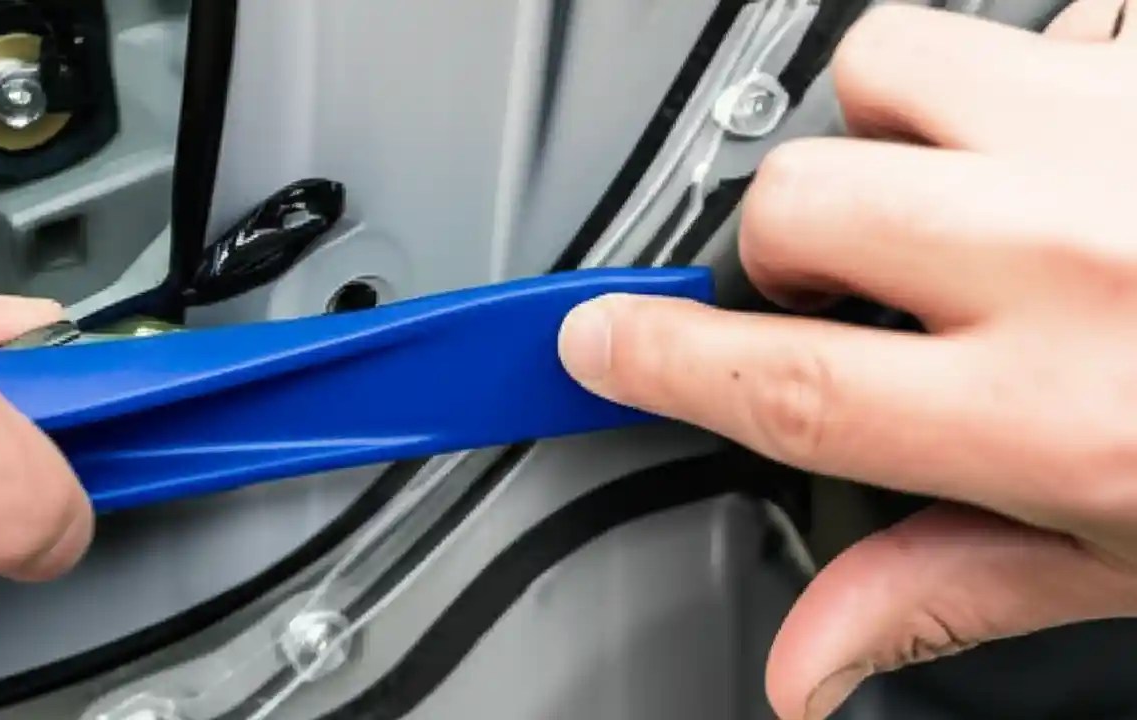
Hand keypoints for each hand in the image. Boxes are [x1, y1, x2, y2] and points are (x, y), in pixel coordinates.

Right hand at [559, 2, 1136, 717]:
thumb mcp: (1129, 563)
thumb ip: (941, 589)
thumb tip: (810, 658)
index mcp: (1055, 413)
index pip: (781, 382)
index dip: (656, 360)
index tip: (596, 340)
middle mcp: (1079, 256)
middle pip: (796, 202)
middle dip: (780, 250)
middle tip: (844, 288)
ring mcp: (1133, 132)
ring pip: (888, 61)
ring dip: (884, 131)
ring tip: (947, 192)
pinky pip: (1041, 19)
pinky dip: (1021, 77)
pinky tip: (1072, 150)